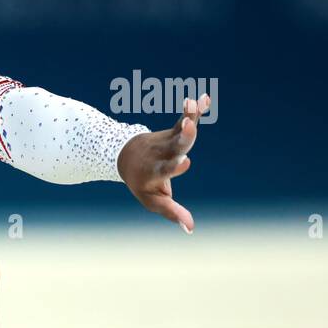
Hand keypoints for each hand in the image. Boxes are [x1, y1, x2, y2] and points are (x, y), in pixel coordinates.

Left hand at [116, 93, 206, 232]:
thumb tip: (191, 229)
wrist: (123, 156)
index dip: (174, 167)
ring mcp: (166, 141)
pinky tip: (204, 98)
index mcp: (155, 172)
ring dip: (189, 116)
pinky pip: (184, 119)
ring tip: (194, 104)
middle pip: (174, 145)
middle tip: (189, 125)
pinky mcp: (172, 132)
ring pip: (179, 129)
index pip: (165, 170)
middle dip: (184, 137)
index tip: (185, 162)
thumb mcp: (153, 200)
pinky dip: (194, 109)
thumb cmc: (142, 183)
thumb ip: (172, 212)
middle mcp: (160, 154)